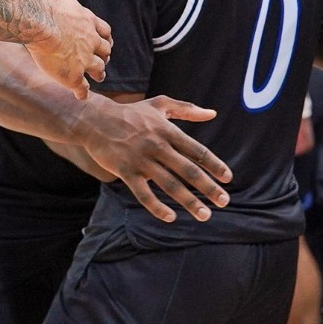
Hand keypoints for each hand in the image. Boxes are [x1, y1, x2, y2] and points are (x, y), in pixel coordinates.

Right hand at [24, 0, 112, 99]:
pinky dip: (83, 92)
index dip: (105, 38)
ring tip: (97, 78)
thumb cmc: (44, 3)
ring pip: (98, 70)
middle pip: (104, 51)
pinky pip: (82, 88)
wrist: (37, 21)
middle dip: (104, 57)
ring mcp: (84, 59)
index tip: (106, 42)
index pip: (104, 31)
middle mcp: (91, 41)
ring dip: (98, 74)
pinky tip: (81, 97)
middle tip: (103, 62)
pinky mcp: (73, 75)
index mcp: (88, 21)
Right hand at [73, 95, 232, 222]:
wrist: (94, 120)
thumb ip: (187, 109)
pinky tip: (171, 217)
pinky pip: (143, 194)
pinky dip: (157, 207)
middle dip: (208, 188)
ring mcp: (141, 160)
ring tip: (205, 215)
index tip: (228, 179)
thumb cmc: (130, 113)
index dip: (214, 165)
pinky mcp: (125, 171)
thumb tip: (212, 113)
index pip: (197, 150)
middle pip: (188, 170)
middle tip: (224, 202)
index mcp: (168, 131)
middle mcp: (157, 146)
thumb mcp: (159, 105)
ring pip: (169, 185)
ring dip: (189, 202)